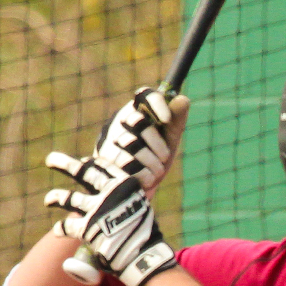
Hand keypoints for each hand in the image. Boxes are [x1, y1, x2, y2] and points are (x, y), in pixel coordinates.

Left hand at [44, 154, 177, 285]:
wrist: (145, 257)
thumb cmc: (143, 233)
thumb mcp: (138, 205)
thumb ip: (123, 196)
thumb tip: (112, 189)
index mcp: (125, 184)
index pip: (102, 166)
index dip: (89, 164)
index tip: (81, 162)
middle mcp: (111, 192)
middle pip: (82, 172)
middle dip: (63, 164)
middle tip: (50, 159)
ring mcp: (98, 209)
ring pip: (69, 198)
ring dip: (55, 197)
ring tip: (49, 200)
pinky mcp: (88, 229)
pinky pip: (67, 226)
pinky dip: (61, 228)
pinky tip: (57, 230)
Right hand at [76, 87, 190, 195]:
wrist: (137, 190)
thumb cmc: (154, 158)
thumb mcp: (169, 139)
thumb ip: (177, 120)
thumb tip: (182, 99)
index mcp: (135, 111)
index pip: (144, 95)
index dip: (156, 103)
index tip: (167, 120)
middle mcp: (118, 122)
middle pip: (138, 121)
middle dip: (157, 142)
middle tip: (165, 157)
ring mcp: (107, 139)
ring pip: (132, 144)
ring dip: (152, 162)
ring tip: (157, 171)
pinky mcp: (102, 160)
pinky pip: (126, 164)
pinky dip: (143, 174)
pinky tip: (147, 179)